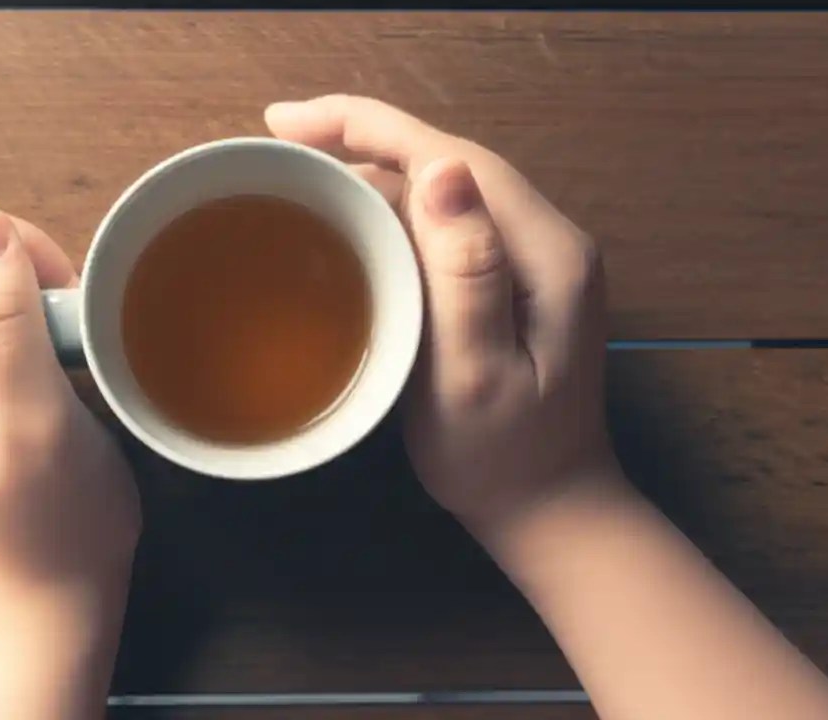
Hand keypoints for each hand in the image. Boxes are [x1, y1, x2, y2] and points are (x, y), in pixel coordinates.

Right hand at [266, 95, 618, 540]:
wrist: (549, 507)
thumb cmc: (501, 457)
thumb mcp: (475, 377)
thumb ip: (465, 276)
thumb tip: (441, 171)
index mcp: (545, 253)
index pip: (453, 159)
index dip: (370, 126)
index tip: (289, 121)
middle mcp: (548, 239)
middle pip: (449, 161)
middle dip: (363, 136)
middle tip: (278, 138)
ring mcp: (534, 257)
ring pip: (446, 186)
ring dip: (375, 168)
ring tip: (300, 167)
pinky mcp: (514, 278)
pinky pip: (447, 221)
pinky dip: (393, 205)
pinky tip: (350, 212)